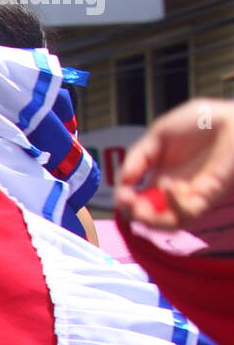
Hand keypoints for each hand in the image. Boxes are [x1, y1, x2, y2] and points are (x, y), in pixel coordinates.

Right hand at [115, 99, 233, 229]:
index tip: (121, 193)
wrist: (230, 119)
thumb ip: (137, 157)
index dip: (124, 203)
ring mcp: (189, 197)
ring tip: (140, 205)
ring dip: (149, 220)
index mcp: (158, 179)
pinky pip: (185, 215)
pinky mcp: (205, 198)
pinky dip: (172, 206)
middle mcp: (172, 193)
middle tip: (128, 201)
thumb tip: (122, 183)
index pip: (136, 203)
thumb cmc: (199, 121)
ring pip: (166, 225)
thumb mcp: (158, 134)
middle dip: (132, 214)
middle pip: (147, 219)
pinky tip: (167, 188)